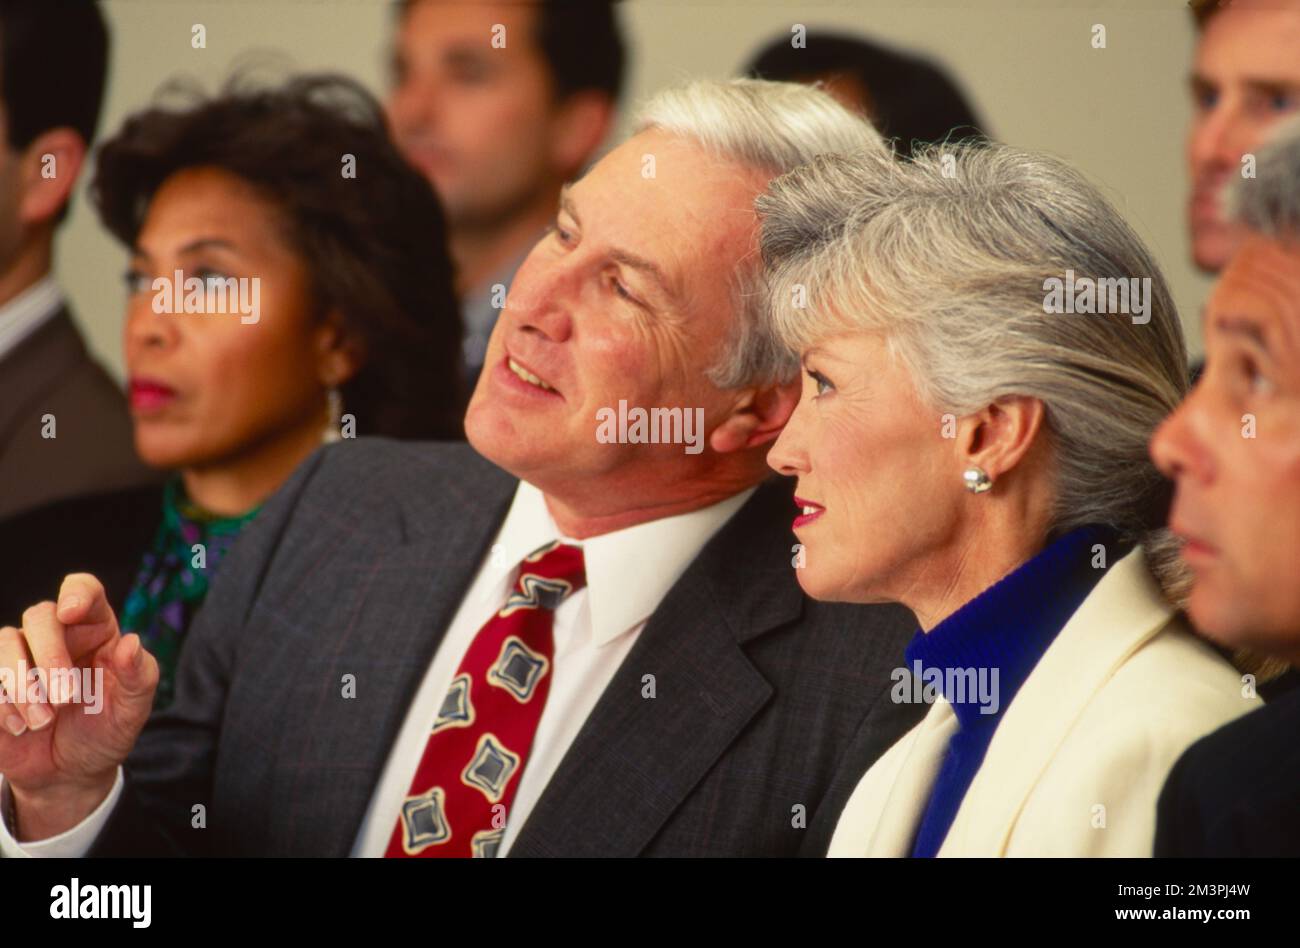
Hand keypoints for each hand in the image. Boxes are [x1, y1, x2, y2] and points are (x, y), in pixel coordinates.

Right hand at [0, 573, 157, 839]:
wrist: (71, 773)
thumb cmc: (106, 730)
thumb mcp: (132, 708)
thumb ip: (137, 675)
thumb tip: (132, 642)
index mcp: (95, 630)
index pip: (84, 590)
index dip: (76, 593)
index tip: (71, 612)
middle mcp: (55, 636)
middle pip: (39, 615)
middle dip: (49, 655)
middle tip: (66, 697)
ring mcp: (20, 658)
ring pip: (6, 641)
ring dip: (24, 683)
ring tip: (44, 720)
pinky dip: (3, 705)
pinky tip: (21, 728)